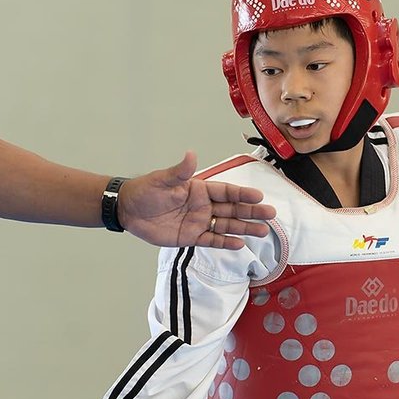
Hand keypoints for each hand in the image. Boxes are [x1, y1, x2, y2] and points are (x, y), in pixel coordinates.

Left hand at [119, 151, 276, 249]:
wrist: (128, 211)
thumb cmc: (145, 191)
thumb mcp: (163, 180)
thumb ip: (180, 171)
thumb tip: (191, 154)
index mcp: (199, 190)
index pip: (226, 192)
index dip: (243, 195)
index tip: (259, 197)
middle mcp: (203, 206)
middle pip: (232, 209)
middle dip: (251, 212)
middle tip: (270, 216)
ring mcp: (199, 222)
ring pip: (227, 225)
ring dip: (244, 228)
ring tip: (262, 231)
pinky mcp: (191, 237)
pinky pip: (212, 240)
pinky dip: (225, 242)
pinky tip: (240, 244)